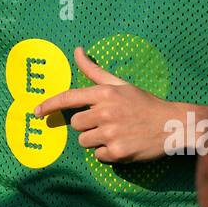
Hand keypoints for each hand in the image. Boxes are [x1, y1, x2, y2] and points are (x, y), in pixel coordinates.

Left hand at [37, 47, 180, 162]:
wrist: (172, 125)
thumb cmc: (144, 103)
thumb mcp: (120, 84)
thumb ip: (94, 70)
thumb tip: (76, 51)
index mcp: (105, 94)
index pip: (69, 98)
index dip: (49, 105)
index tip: (35, 112)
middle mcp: (105, 113)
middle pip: (76, 124)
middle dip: (87, 125)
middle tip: (107, 123)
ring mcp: (111, 134)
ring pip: (84, 141)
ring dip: (95, 140)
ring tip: (116, 134)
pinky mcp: (117, 152)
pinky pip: (97, 155)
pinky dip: (107, 153)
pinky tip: (122, 144)